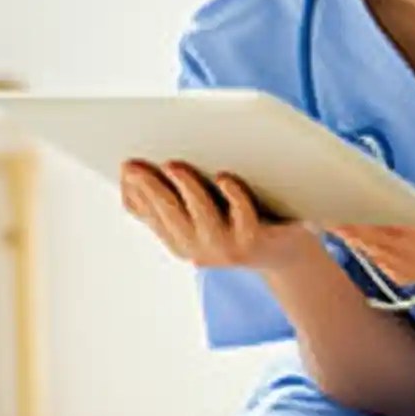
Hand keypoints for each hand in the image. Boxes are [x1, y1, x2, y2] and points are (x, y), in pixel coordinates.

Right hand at [120, 159, 320, 271]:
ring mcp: (226, 248)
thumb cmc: (242, 219)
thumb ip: (175, 194)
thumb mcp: (203, 209)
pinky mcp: (255, 243)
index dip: (135, 190)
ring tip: (174, 164)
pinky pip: (243, 217)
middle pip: (169, 213)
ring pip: (202, 215)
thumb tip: (134, 171)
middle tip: (137, 162)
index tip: (125, 164)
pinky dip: (233, 195)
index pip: (148, 213)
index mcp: (178, 238)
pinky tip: (225, 177)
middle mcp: (197, 248)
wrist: (289, 252)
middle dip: (151, 187)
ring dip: (186, 188)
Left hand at [326, 187, 414, 286]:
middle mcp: (410, 256)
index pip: (383, 224)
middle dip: (347, 225)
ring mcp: (404, 268)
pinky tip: (354, 237)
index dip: (360, 216)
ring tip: (332, 221)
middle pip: (369, 238)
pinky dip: (367, 249)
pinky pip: (377, 260)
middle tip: (325, 211)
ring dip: (352, 237)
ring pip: (369, 250)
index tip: (342, 205)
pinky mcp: (401, 277)